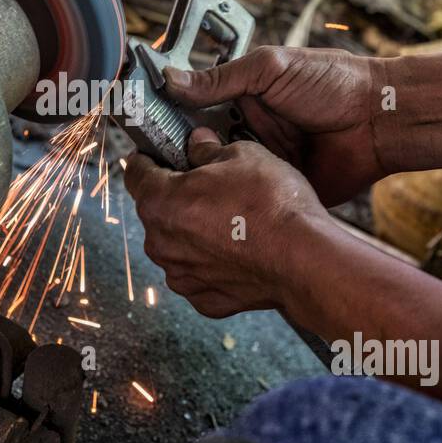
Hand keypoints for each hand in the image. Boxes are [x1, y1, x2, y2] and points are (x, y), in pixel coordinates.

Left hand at [123, 128, 328, 317]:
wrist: (305, 259)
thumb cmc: (271, 205)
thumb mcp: (242, 154)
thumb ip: (208, 149)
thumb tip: (198, 143)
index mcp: (160, 202)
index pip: (136, 172)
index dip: (147, 159)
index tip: (157, 155)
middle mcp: (160, 242)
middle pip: (157, 211)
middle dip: (177, 197)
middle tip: (210, 186)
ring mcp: (181, 275)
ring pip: (176, 245)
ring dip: (194, 232)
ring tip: (230, 221)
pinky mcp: (203, 299)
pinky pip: (199, 274)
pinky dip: (213, 263)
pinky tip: (239, 251)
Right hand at [164, 46, 383, 205]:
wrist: (379, 122)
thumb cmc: (333, 83)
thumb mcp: (271, 68)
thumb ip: (222, 77)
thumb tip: (171, 78)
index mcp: (241, 97)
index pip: (193, 106)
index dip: (168, 115)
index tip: (140, 121)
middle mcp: (246, 129)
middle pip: (199, 144)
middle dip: (179, 151)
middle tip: (157, 157)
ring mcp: (261, 160)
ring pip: (219, 173)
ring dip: (203, 176)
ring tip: (176, 182)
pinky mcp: (277, 188)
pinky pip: (248, 195)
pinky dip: (232, 198)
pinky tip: (209, 202)